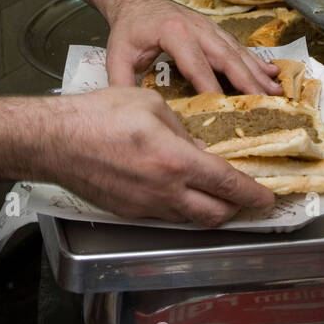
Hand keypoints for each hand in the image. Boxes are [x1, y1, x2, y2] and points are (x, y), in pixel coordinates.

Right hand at [47, 87, 274, 225]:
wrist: (56, 141)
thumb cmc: (98, 115)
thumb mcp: (151, 104)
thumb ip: (181, 127)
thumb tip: (195, 143)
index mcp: (176, 160)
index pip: (227, 184)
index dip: (252, 194)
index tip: (267, 198)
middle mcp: (165, 191)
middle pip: (214, 214)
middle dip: (234, 208)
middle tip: (244, 198)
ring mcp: (145, 206)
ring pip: (190, 219)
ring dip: (208, 210)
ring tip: (214, 194)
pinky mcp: (128, 212)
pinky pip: (165, 215)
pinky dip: (180, 207)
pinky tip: (177, 189)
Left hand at [105, 0, 282, 96]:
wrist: (137, 0)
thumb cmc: (129, 28)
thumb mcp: (117, 54)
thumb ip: (121, 82)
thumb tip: (132, 111)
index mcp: (173, 32)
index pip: (195, 64)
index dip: (211, 87)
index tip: (225, 109)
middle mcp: (197, 27)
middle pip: (225, 56)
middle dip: (247, 80)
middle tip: (266, 101)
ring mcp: (209, 27)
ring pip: (237, 51)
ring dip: (258, 71)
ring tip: (276, 91)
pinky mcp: (215, 29)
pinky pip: (238, 46)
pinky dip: (256, 60)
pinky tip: (272, 73)